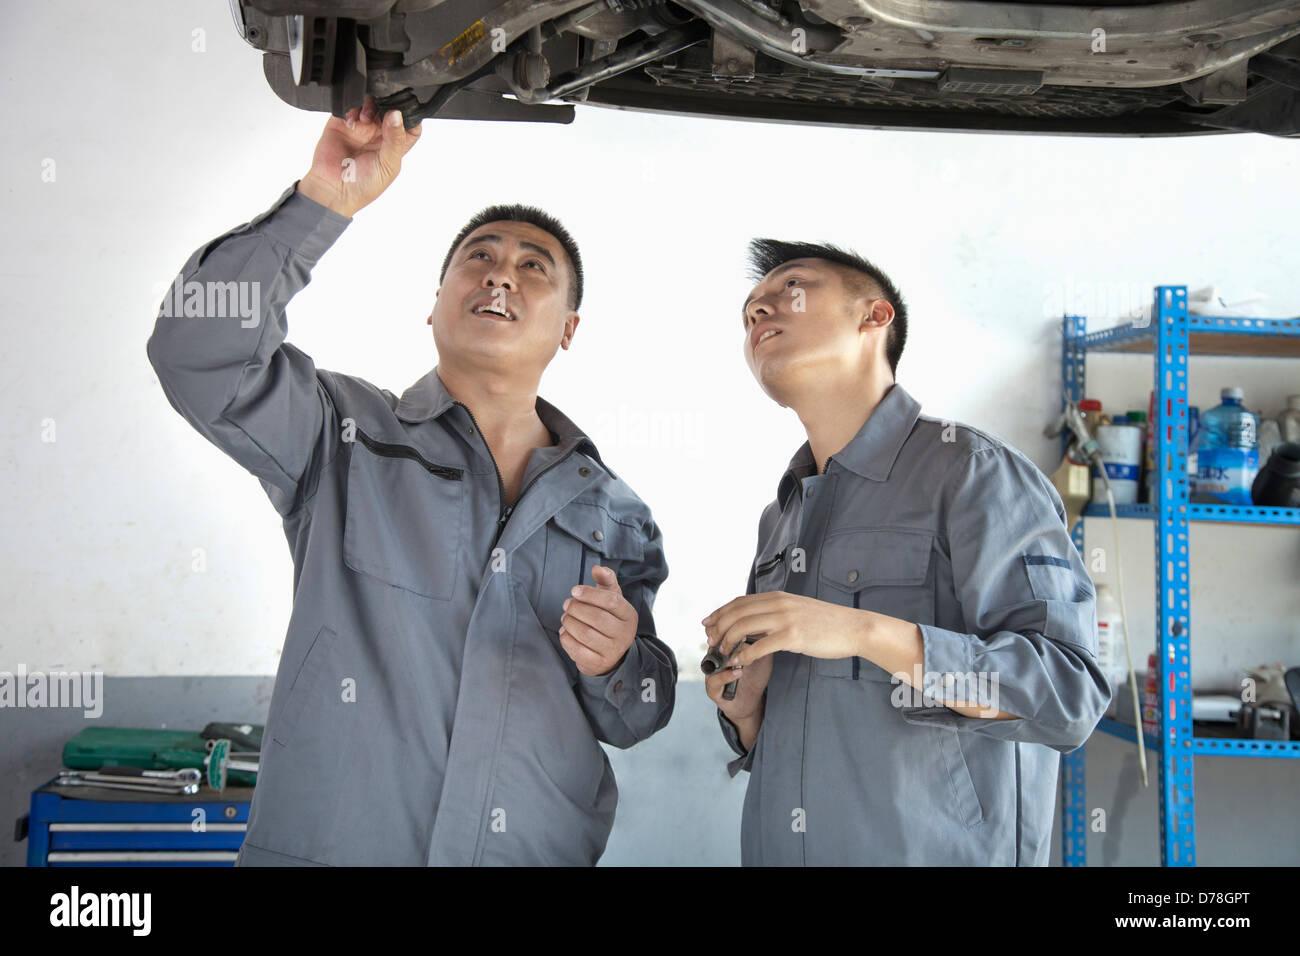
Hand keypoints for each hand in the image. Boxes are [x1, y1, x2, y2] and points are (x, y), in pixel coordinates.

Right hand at [296, 94, 421, 217]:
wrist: (333, 190)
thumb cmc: (363, 186)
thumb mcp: (388, 164)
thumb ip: (395, 139)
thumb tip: (397, 115)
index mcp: (394, 145)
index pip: (409, 125)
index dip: (410, 116)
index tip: (407, 110)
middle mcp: (378, 134)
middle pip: (389, 108)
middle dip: (387, 105)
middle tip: (384, 110)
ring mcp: (360, 127)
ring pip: (370, 103)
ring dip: (369, 106)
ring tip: (365, 120)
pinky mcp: (342, 123)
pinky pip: (349, 105)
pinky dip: (351, 108)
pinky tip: (352, 123)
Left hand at [559, 566, 637, 676]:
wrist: (611, 653)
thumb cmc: (608, 618)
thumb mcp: (611, 598)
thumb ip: (606, 580)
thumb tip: (597, 568)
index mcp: (629, 615)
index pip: (611, 601)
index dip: (590, 594)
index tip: (574, 590)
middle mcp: (624, 634)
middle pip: (597, 618)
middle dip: (576, 608)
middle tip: (566, 604)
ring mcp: (612, 651)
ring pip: (585, 634)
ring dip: (569, 622)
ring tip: (565, 617)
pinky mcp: (598, 664)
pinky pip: (577, 650)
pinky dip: (566, 638)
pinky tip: (565, 631)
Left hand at [702, 591, 868, 668]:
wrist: (854, 627)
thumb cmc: (827, 623)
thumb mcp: (798, 610)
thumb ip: (777, 613)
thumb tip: (756, 623)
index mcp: (778, 597)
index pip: (739, 602)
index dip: (720, 612)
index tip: (707, 623)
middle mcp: (778, 604)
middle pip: (736, 612)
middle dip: (718, 627)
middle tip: (710, 642)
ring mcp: (785, 619)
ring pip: (743, 626)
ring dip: (727, 641)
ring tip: (721, 653)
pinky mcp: (793, 636)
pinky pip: (760, 646)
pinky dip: (744, 654)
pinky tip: (739, 662)